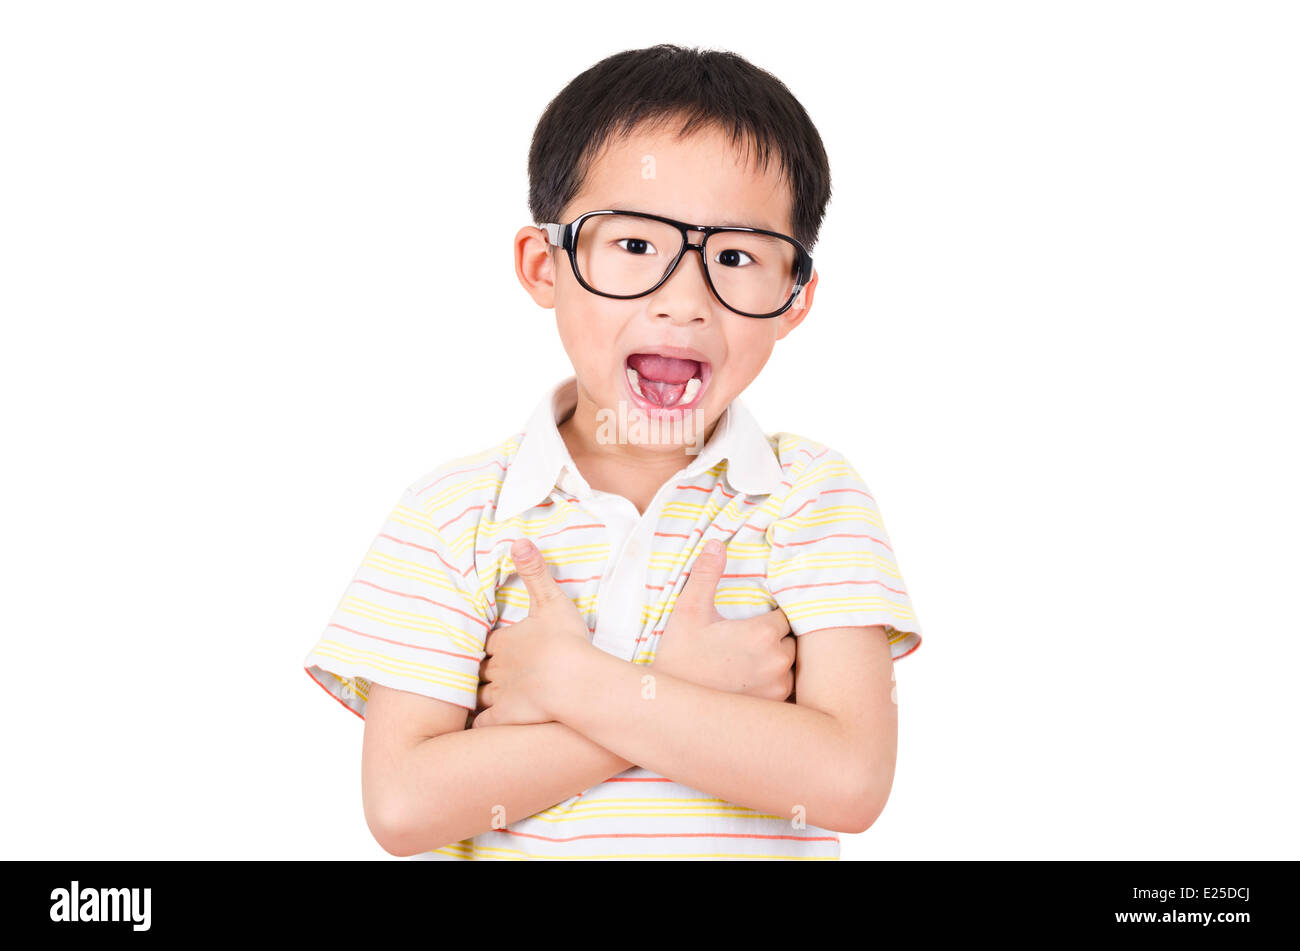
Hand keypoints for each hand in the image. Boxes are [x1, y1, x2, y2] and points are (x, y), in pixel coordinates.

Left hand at [471, 537, 592, 728]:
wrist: (573, 681)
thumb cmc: (565, 641)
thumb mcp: (551, 601)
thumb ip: (535, 572)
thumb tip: (518, 540)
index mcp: (505, 641)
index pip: (486, 643)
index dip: (485, 645)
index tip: (484, 647)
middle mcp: (497, 668)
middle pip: (478, 669)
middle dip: (476, 670)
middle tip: (474, 671)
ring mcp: (500, 695)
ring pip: (478, 696)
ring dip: (476, 696)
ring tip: (472, 699)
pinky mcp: (506, 718)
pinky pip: (483, 725)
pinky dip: (478, 727)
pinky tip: (474, 730)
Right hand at [650, 539, 795, 701]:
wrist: (672, 704)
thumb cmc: (680, 655)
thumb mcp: (689, 611)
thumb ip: (707, 575)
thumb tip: (717, 543)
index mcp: (763, 633)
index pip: (785, 614)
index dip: (770, 615)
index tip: (753, 619)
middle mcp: (778, 660)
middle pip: (792, 639)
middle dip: (776, 637)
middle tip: (749, 640)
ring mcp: (778, 686)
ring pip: (791, 664)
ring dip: (778, 660)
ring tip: (751, 660)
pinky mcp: (774, 705)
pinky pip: (787, 688)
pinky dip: (775, 682)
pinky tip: (752, 680)